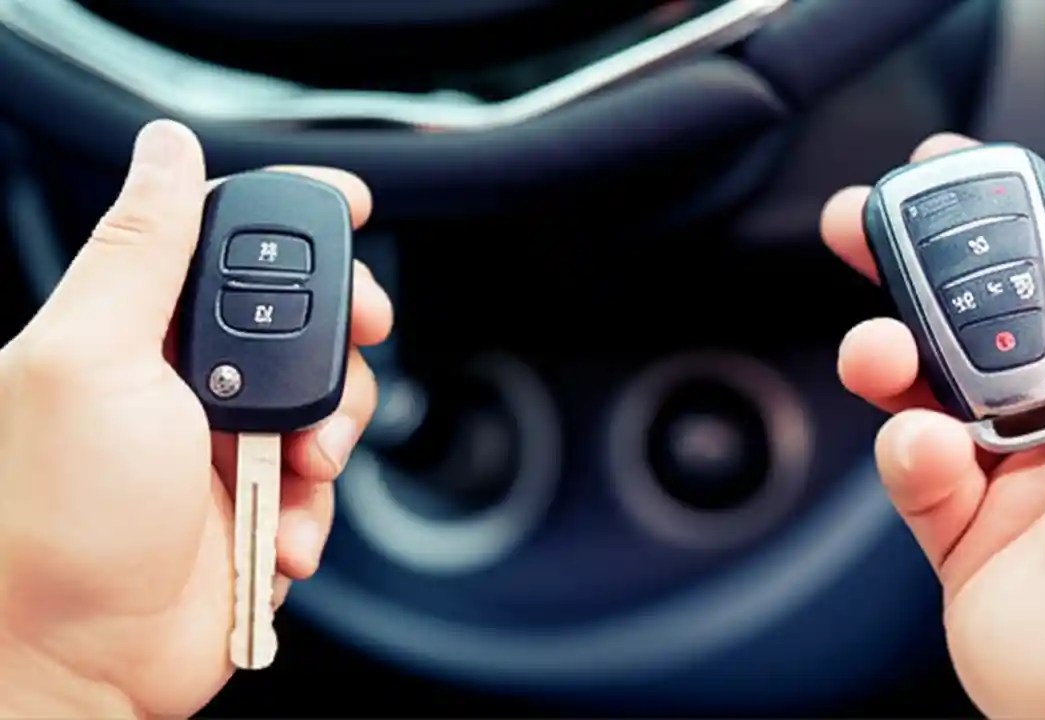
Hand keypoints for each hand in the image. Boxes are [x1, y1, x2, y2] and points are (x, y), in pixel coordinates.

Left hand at [0, 121, 392, 717]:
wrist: (77, 663)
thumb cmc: (54, 521)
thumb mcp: (87, 360)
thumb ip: (136, 250)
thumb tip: (163, 146)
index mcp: (137, 326)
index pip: (228, 236)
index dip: (297, 212)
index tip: (353, 201)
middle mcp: (184, 377)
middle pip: (303, 315)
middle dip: (342, 333)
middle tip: (361, 340)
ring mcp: (225, 443)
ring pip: (329, 397)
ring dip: (335, 431)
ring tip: (298, 468)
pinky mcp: (257, 504)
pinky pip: (326, 481)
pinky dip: (318, 506)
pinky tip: (280, 528)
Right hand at [824, 133, 1044, 717]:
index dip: (991, 215)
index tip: (932, 175)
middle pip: (976, 317)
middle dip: (913, 271)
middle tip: (859, 227)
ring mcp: (1028, 482)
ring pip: (930, 391)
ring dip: (891, 356)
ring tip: (879, 352)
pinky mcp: (975, 543)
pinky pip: (919, 478)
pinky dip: (911, 457)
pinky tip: (932, 455)